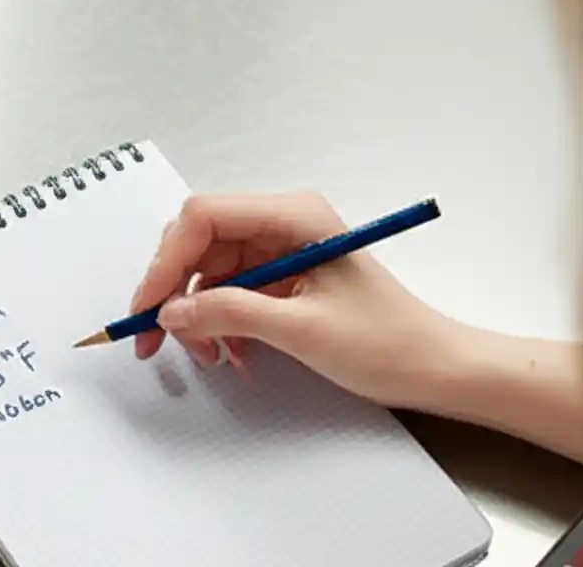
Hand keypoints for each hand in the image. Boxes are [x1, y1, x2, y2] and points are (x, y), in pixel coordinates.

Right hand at [129, 192, 464, 407]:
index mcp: (293, 215)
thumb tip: (172, 312)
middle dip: (175, 292)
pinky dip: (219, 324)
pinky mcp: (279, 278)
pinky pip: (227, 292)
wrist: (434, 368)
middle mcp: (281, 223)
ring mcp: (279, 250)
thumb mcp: (303, 330)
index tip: (149, 307)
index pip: (204, 217)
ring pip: (207, 272)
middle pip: (198, 243)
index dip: (167, 262)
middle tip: (157, 340)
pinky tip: (232, 354)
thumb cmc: (389, 342)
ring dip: (197, 316)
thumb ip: (231, 314)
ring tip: (210, 357)